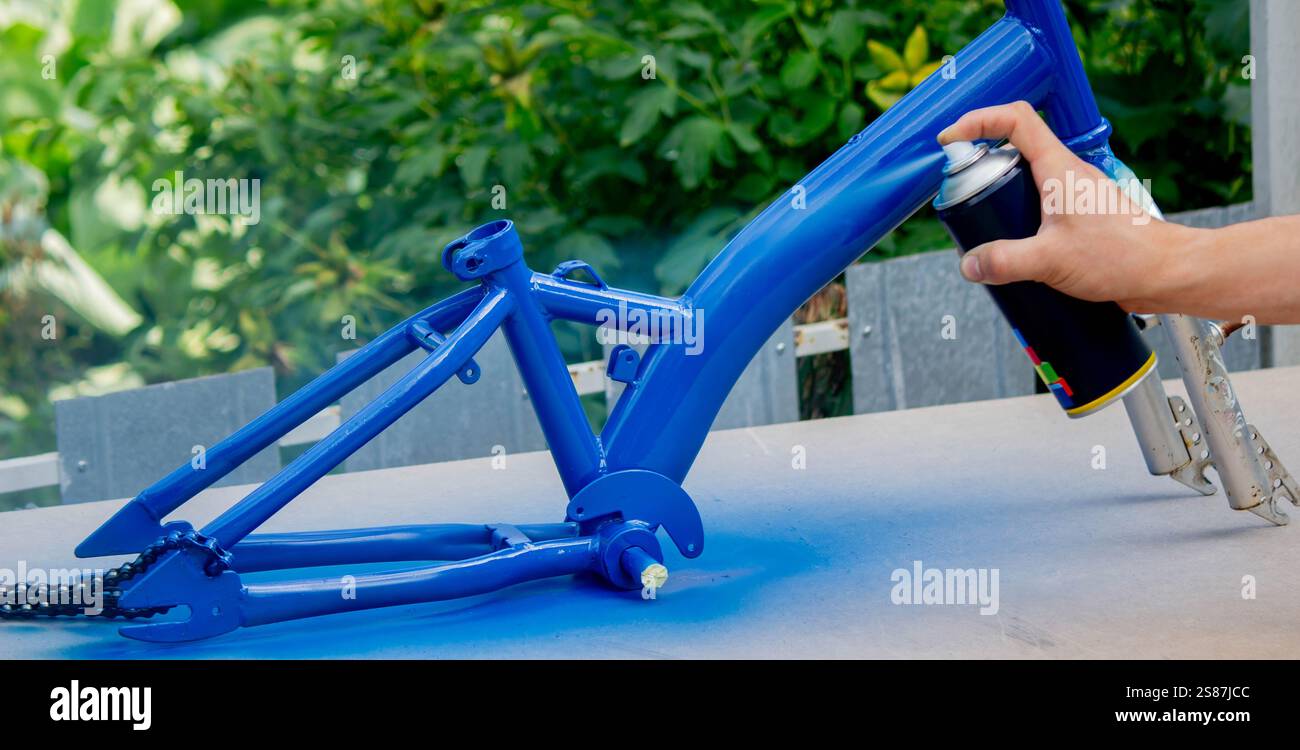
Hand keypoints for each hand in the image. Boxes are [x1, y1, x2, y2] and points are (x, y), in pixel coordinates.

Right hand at [936, 101, 1189, 312]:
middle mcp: (1066, 173)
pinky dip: (1019, 219)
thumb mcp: (1051, 260)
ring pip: (1026, 179)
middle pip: (1014, 148)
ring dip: (1000, 195)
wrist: (1164, 273)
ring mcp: (1073, 194)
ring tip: (985, 225)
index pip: (1015, 119)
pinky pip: (1039, 207)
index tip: (951, 139)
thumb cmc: (1123, 255)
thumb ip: (1005, 262)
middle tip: (962, 190)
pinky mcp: (1079, 218)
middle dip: (981, 164)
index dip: (978, 120)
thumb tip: (970, 264)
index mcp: (1058, 167)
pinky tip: (1014, 248)